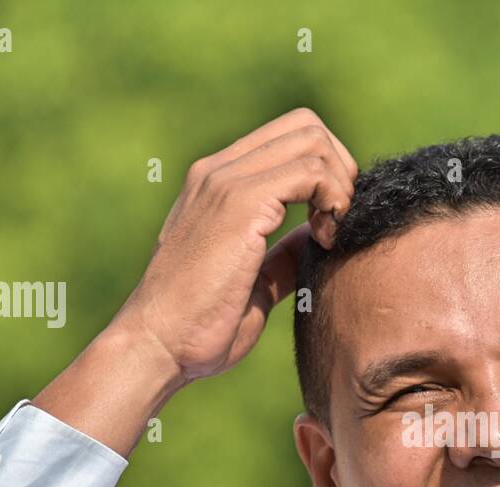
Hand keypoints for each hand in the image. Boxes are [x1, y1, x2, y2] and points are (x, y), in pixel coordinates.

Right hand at [32, 108, 357, 457]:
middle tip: (337, 224)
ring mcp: (225, 182)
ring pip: (313, 142)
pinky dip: (332, 200)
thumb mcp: (254, 281)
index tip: (330, 223)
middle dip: (341, 171)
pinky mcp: (238, 204)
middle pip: (307, 126)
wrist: (158, 346)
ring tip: (329, 236)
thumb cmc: (201, 326)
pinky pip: (309, 172)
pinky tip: (323, 241)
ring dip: (339, 188)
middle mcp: (218, 171)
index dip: (327, 171)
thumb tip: (315, 235)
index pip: (290, 136)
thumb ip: (283, 252)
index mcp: (217, 183)